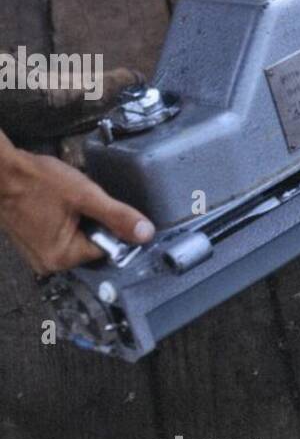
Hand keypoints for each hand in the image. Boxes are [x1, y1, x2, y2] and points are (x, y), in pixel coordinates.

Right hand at [0, 134, 153, 275]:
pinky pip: (63, 235)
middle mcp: (48, 264)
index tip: (107, 208)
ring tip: (70, 202)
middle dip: (96, 223)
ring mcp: (39, 255)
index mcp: (62, 257)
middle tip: (84, 202)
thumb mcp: (85, 196)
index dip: (113, 227)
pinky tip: (61, 205)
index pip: (107, 249)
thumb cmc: (39, 182)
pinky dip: (69, 221)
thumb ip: (117, 215)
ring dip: (82, 221)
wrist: (3, 174)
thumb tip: (146, 234)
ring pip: (79, 239)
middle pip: (92, 245)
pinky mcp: (34, 244)